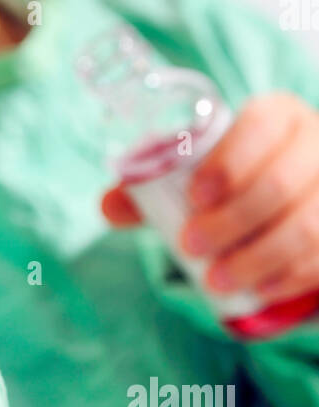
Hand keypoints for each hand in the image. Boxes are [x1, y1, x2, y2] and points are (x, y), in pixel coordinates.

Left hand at [102, 92, 318, 304]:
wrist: (295, 188)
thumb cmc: (237, 176)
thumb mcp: (200, 171)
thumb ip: (153, 186)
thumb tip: (108, 206)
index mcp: (276, 115)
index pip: (261, 126)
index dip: (229, 164)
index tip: (194, 198)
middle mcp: (314, 144)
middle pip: (281, 182)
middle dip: (232, 221)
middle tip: (190, 246)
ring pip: (308, 224)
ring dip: (259, 259)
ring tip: (216, 280)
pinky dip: (290, 277)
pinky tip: (260, 290)